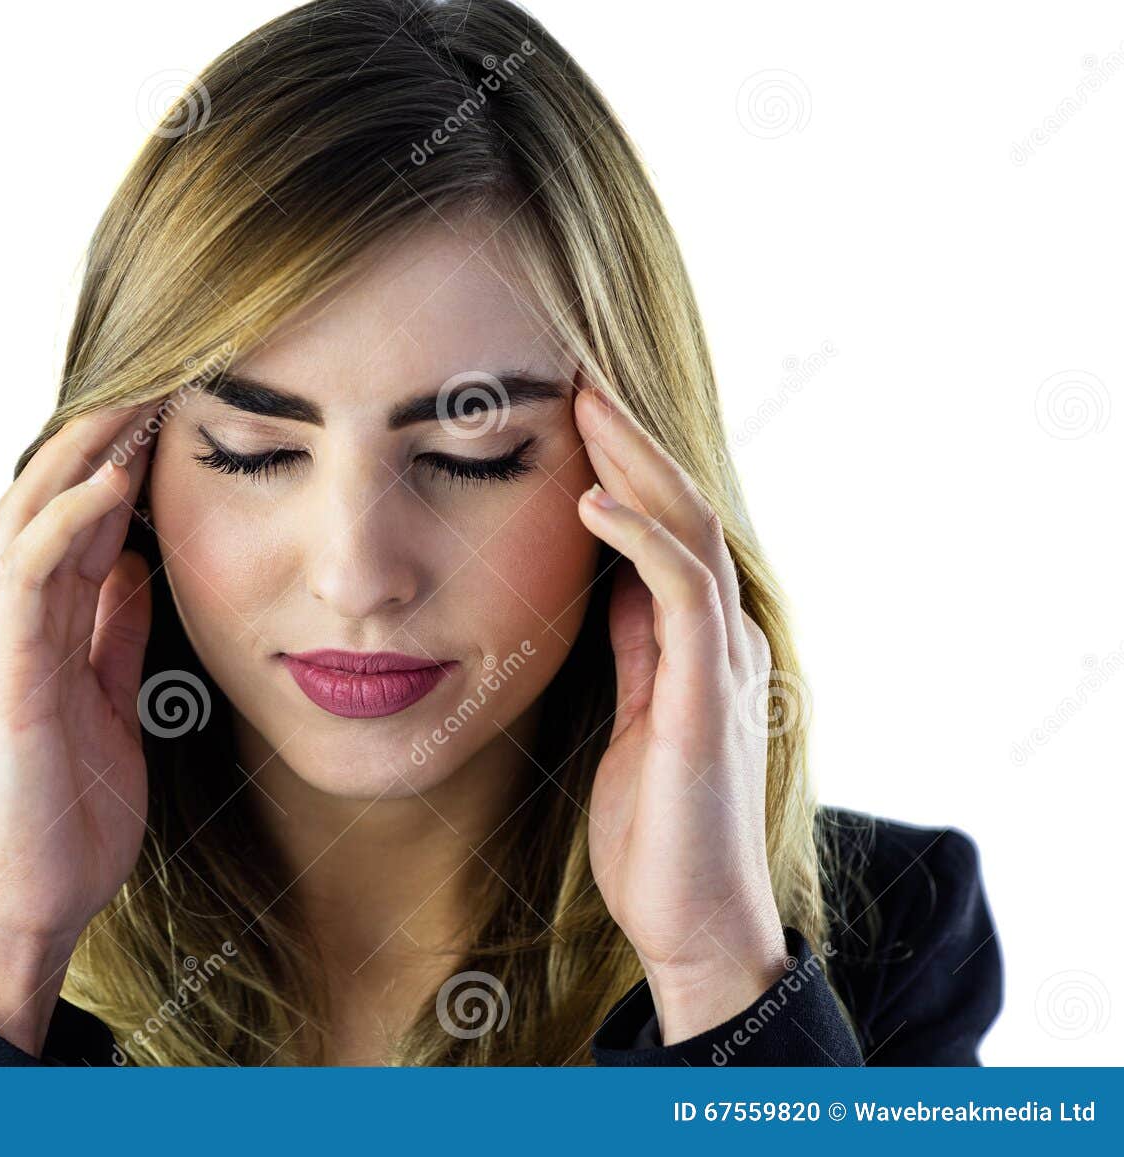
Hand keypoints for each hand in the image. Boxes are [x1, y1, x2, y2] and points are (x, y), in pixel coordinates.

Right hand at [0, 401, 158, 1054]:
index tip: (174, 402)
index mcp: (47, 624)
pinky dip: (65, 524)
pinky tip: (108, 485)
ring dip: (79, 454)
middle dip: (98, 432)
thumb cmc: (71, 810)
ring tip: (132, 399)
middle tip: (158, 371)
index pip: (78, 515)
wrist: (32, 900)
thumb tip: (140, 568)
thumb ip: (114, 632)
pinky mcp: (7, 678)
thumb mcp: (113, 699)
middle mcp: (17, 619)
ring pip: (26, 516)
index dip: (119, 455)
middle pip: (46, 495)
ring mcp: (5, 643)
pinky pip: (28, 580)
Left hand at [572, 372, 787, 1044]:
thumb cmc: (655, 826)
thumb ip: (631, 647)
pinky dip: (641, 540)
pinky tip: (592, 501)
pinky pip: (681, 598)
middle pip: (685, 510)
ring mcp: (722, 665)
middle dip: (632, 440)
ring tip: (587, 406)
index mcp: (697, 641)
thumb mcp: (630, 714)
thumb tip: (607, 578)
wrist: (694, 922)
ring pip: (692, 534)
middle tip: (578, 372)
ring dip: (638, 465)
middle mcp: (721, 639)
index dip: (625, 465)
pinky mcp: (707, 702)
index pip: (667, 528)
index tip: (571, 409)